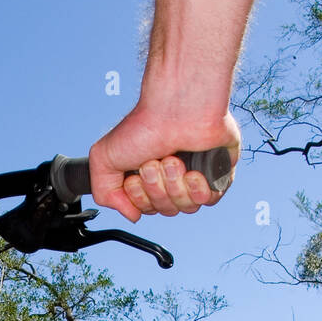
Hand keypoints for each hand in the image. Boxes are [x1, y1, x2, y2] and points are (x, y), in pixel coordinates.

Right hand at [88, 108, 240, 222]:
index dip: (139, 199)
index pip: (145, 209)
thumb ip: (104, 193)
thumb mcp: (104, 159)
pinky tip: (193, 171)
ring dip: (175, 187)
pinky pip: (210, 199)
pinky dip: (199, 189)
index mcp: (149, 174)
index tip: (134, 177)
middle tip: (154, 162)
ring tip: (173, 160)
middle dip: (156, 190)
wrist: (178, 106)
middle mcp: (172, 176)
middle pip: (165, 210)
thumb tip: (132, 214)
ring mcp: (195, 173)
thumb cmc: (144, 125)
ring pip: (187, 207)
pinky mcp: (218, 171)